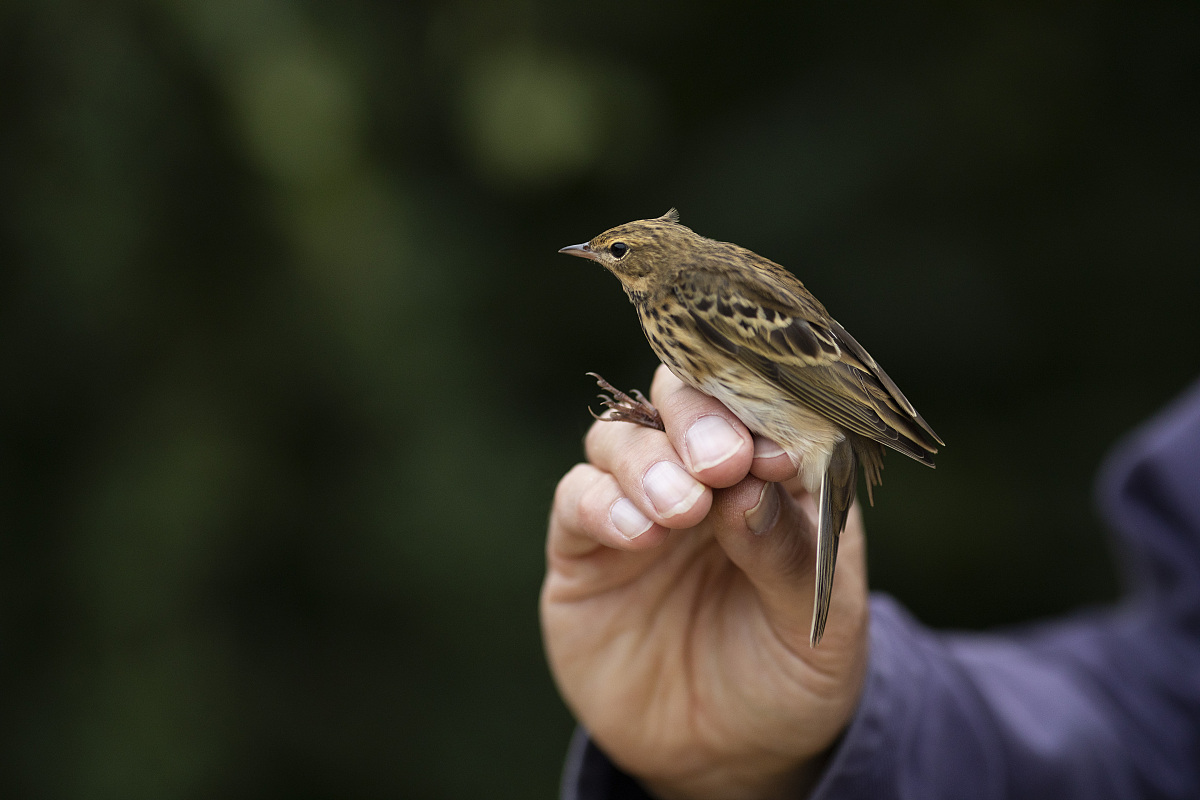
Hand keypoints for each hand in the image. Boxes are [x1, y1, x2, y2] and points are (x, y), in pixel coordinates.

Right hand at [541, 365, 869, 799]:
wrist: (728, 754)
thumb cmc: (789, 674)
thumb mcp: (817, 626)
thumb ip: (790, 555)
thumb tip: (749, 487)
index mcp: (772, 475)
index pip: (761, 408)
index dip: (763, 416)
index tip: (772, 456)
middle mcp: (702, 476)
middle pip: (681, 401)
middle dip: (697, 419)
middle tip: (720, 463)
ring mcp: (640, 504)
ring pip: (622, 438)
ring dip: (648, 462)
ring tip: (678, 510)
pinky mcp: (585, 548)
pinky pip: (578, 498)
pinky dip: (601, 503)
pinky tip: (638, 534)